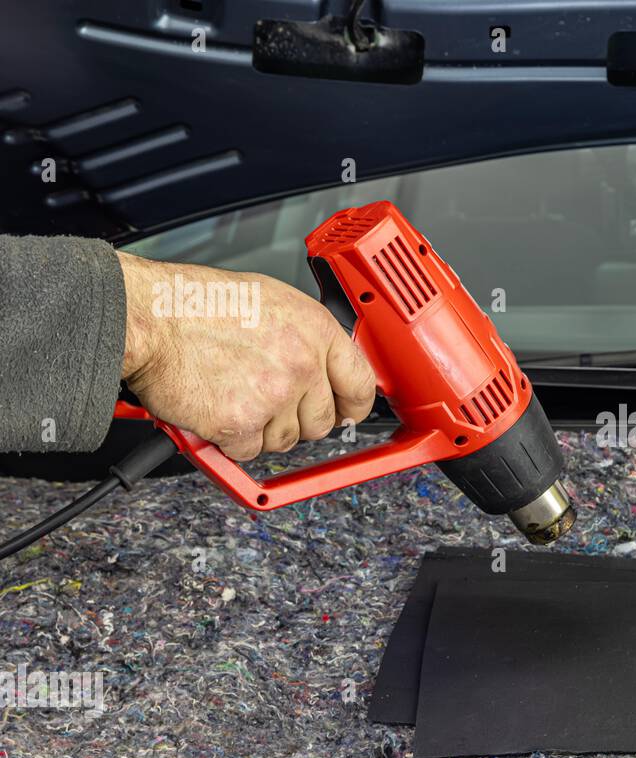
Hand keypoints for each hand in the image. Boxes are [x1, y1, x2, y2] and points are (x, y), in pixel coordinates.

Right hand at [118, 251, 375, 460]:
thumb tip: (323, 367)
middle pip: (321, 422)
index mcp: (316, 331)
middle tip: (266, 402)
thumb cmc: (198, 304)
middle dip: (296, 420)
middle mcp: (302, 364)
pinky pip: (248, 451)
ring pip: (285, 440)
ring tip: (232, 394)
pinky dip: (229, 440)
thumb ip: (305, 338)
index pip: (361, 384)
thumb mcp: (272, 301)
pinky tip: (215, 408)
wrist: (148, 315)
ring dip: (260, 429)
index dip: (354, 405)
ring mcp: (273, 396)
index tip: (346, 413)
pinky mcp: (240, 423)